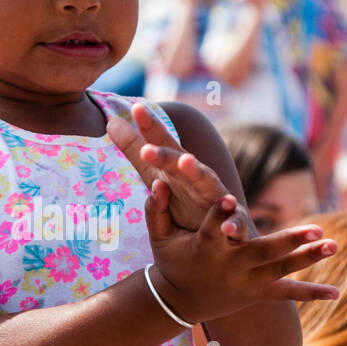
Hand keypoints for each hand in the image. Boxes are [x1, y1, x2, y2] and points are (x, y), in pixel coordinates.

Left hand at [108, 103, 250, 237]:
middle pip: (182, 165)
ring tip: (186, 163)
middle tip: (146, 149)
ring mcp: (219, 201)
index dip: (150, 128)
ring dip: (199, 174)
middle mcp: (200, 181)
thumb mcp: (157, 178)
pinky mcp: (235, 225)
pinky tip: (227, 227)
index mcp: (179, 171)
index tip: (135, 107)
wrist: (220, 238)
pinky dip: (233, 224)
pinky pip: (236, 225)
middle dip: (167, 156)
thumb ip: (136, 151)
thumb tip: (110, 121)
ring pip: (210, 185)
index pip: (163, 146)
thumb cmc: (187, 203)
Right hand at [145, 177, 338, 324]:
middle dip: (290, 241)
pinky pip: (288, 295)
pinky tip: (337, 293)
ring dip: (309, 258)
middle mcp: (232, 267)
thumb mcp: (159, 237)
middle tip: (315, 228)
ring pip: (283, 270)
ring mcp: (248, 282)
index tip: (229, 198)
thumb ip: (156, 209)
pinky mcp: (258, 293)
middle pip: (263, 253)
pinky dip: (311, 293)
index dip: (220, 215)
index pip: (213, 230)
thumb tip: (157, 181)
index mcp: (206, 250)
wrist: (179, 303)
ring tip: (334, 245)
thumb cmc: (170, 262)